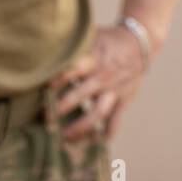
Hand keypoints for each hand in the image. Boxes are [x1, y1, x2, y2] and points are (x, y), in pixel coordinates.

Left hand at [49, 26, 151, 140]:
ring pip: (98, 113)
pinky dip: (107, 134)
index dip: (60, 77)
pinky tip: (96, 144)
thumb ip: (72, 46)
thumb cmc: (107, 40)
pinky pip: (116, 121)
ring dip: (81, 127)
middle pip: (81, 94)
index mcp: (94, 58)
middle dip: (62, 107)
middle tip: (44, 119)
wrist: (139, 43)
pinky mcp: (124, 100)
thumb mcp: (92, 36)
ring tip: (64, 137)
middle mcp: (103, 77)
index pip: (76, 67)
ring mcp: (114, 91)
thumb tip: (42, 50)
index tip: (45, 87)